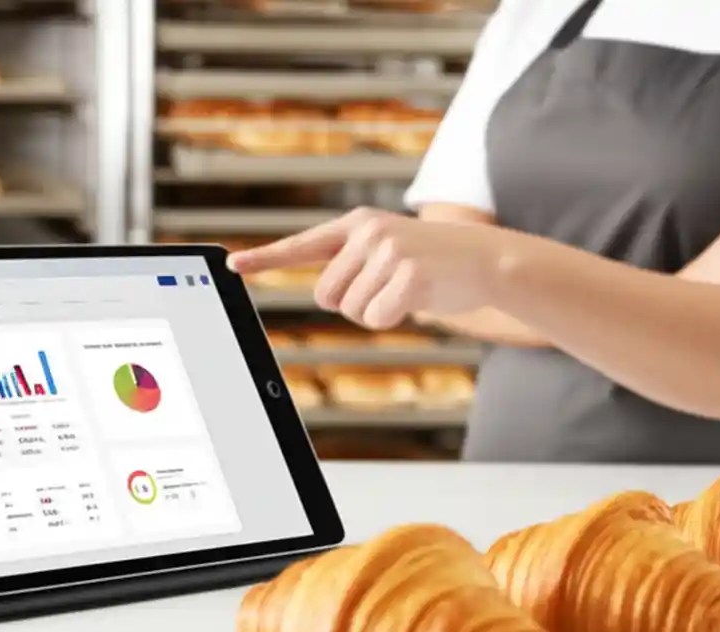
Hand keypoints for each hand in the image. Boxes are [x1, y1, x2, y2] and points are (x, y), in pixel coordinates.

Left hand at [228, 208, 497, 328]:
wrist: (486, 258)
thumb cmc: (431, 262)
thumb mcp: (388, 250)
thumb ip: (352, 262)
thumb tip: (325, 295)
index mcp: (357, 225)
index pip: (302, 244)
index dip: (265, 258)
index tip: (234, 265)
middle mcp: (368, 232)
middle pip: (327, 295)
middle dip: (353, 302)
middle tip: (387, 288)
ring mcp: (389, 251)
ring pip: (351, 310)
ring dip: (376, 311)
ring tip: (405, 289)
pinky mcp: (409, 274)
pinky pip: (376, 318)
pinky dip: (393, 318)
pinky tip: (417, 298)